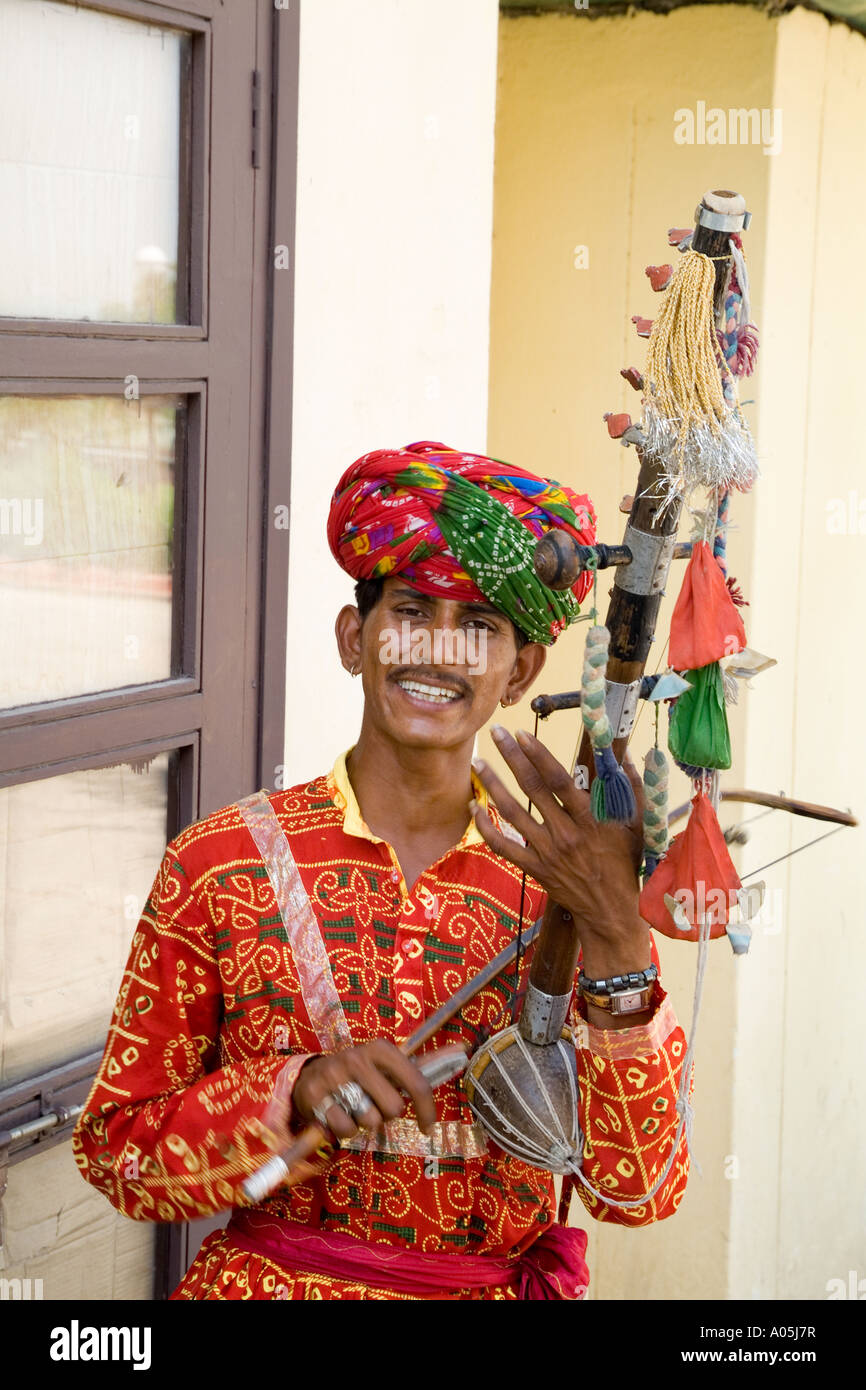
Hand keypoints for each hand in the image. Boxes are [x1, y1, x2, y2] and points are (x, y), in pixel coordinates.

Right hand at [292, 1040, 435, 1140]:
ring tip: (354, 1109)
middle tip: (374, 1105)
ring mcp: (334, 1075)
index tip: (427, 1127)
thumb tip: (463, 1048)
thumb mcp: (389, 1065)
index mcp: (381, 1049)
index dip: (427, 1110)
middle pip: (393, 1108)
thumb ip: (425, 1061)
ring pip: (370, 1121)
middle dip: (387, 1114)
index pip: (416, 1083)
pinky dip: (345, 1131)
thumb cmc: (361, 1075)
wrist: (310, 1077)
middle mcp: (357, 1057)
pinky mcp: (315, 1095)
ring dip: (365, 1123)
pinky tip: (338, 1115)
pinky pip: (346, 1130)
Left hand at [470, 725, 649, 979]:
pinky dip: (485, 826)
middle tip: (495, 732)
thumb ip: (634, 786)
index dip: (538, 755)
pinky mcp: (534, 867)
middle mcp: (565, 833)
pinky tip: (474, 806)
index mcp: (590, 819)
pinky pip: (503, 845)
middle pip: (531, 788)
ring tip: (477, 763)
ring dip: (492, 785)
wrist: (611, 909)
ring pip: (512, 813)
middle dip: (510, 757)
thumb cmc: (626, 861)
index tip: (522, 734)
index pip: (558, 780)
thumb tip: (631, 753)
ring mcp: (547, 851)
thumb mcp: (638, 823)